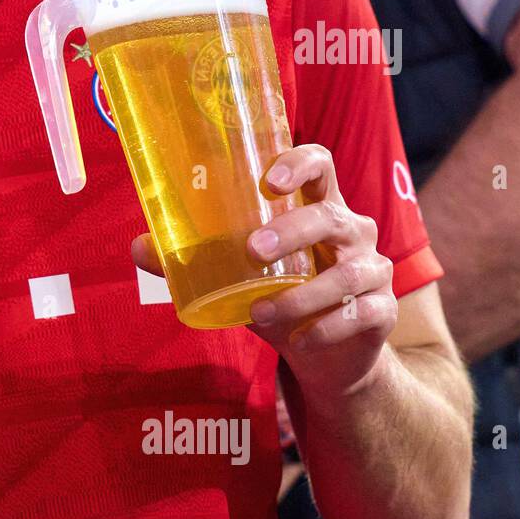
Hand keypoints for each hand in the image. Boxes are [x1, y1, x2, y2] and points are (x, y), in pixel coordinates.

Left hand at [132, 144, 397, 404]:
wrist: (325, 355)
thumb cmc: (278, 295)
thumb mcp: (237, 276)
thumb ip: (194, 258)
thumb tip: (137, 247)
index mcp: (317, 208)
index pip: (321, 165)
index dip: (299, 163)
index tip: (268, 179)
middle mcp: (351, 232)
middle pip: (330, 218)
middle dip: (292, 231)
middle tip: (252, 250)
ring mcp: (372, 270)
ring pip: (348, 273)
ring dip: (302, 294)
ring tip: (261, 311)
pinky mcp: (381, 311)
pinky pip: (361, 315)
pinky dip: (327, 328)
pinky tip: (299, 340)